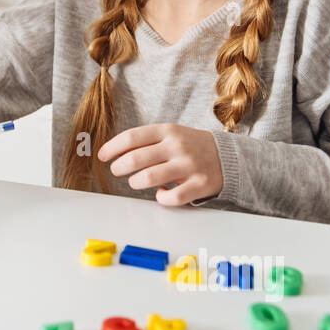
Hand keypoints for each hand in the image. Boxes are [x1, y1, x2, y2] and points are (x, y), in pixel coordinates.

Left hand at [98, 123, 222, 205]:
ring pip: (149, 178)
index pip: (132, 137)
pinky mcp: (199, 185)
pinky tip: (161, 193)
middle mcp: (177, 146)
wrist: (228, 157)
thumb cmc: (190, 146)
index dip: (112, 147)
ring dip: (135, 183)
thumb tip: (113, 151)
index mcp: (168, 131)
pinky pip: (171, 197)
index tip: (102, 155)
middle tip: (116, 170)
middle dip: (119, 167)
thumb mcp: (170, 135)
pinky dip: (161, 198)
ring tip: (136, 182)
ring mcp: (189, 166)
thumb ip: (146, 141)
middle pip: (136, 159)